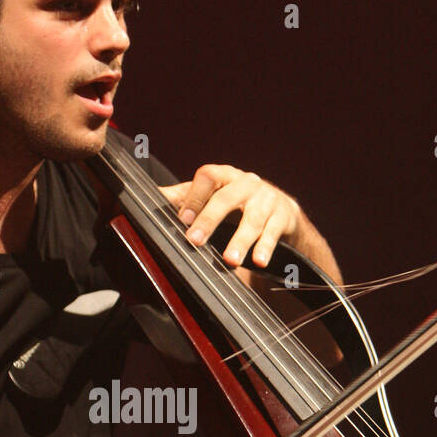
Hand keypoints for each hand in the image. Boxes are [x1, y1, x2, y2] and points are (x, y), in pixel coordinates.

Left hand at [160, 165, 342, 281]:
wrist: (280, 209)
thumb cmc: (237, 203)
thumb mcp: (212, 196)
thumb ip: (184, 197)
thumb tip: (152, 197)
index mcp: (225, 175)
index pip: (208, 177)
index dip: (194, 197)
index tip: (182, 219)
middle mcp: (246, 183)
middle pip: (226, 199)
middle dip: (209, 220)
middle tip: (195, 241)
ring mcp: (266, 199)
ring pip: (252, 219)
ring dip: (240, 241)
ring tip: (230, 260)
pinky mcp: (283, 216)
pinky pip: (273, 233)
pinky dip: (266, 248)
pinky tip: (259, 261)